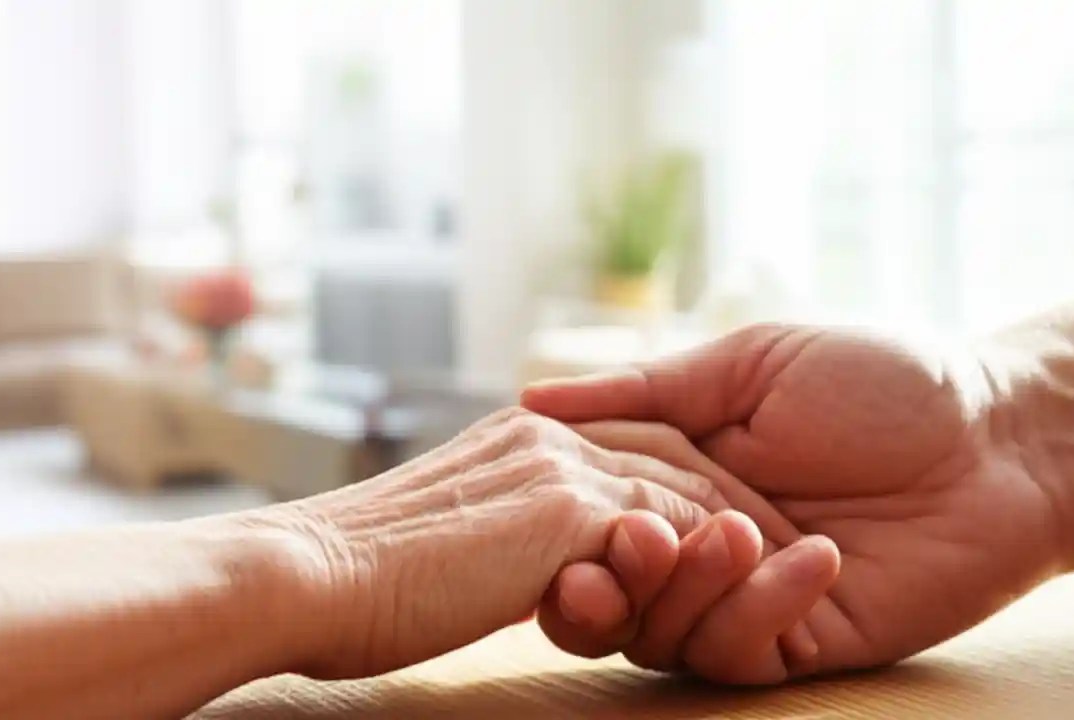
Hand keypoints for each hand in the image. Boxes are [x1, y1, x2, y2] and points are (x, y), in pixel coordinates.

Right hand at [259, 408, 724, 678]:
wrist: (307, 570)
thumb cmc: (359, 556)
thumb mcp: (451, 512)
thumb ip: (516, 510)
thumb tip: (564, 548)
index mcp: (525, 432)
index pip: (634, 449)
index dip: (683, 493)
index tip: (715, 535)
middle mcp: (548, 437)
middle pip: (672, 464)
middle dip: (723, 511)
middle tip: (766, 552)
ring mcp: (559, 471)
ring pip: (677, 502)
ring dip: (719, 542)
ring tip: (752, 567)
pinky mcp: (567, 514)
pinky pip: (665, 537)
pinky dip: (700, 566)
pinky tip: (722, 586)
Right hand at [523, 324, 1066, 683]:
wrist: (998, 432)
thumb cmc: (879, 379)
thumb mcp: (749, 364)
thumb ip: (643, 392)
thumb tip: (531, 399)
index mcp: (672, 479)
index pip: (583, 520)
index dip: (558, 527)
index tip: (548, 511)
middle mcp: (698, 547)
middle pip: (608, 598)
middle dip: (603, 582)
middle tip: (635, 545)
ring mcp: (748, 598)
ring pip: (664, 637)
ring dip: (687, 591)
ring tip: (738, 532)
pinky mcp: (804, 642)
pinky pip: (744, 656)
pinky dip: (761, 610)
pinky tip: (815, 557)